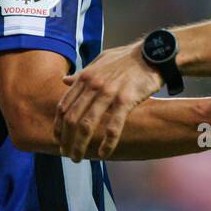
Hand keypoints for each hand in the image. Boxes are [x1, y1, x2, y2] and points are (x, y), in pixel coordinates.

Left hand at [55, 42, 161, 160]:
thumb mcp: (100, 61)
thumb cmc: (127, 58)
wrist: (152, 53)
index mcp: (86, 77)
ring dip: (79, 144)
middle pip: (72, 118)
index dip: (58, 125)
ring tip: (77, 157)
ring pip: (87, 125)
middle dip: (66, 139)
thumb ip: (82, 73)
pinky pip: (113, 126)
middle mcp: (93, 85)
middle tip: (66, 153)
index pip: (64, 105)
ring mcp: (109, 93)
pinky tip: (103, 154)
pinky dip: (107, 143)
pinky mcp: (126, 100)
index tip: (58, 139)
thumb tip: (65, 80)